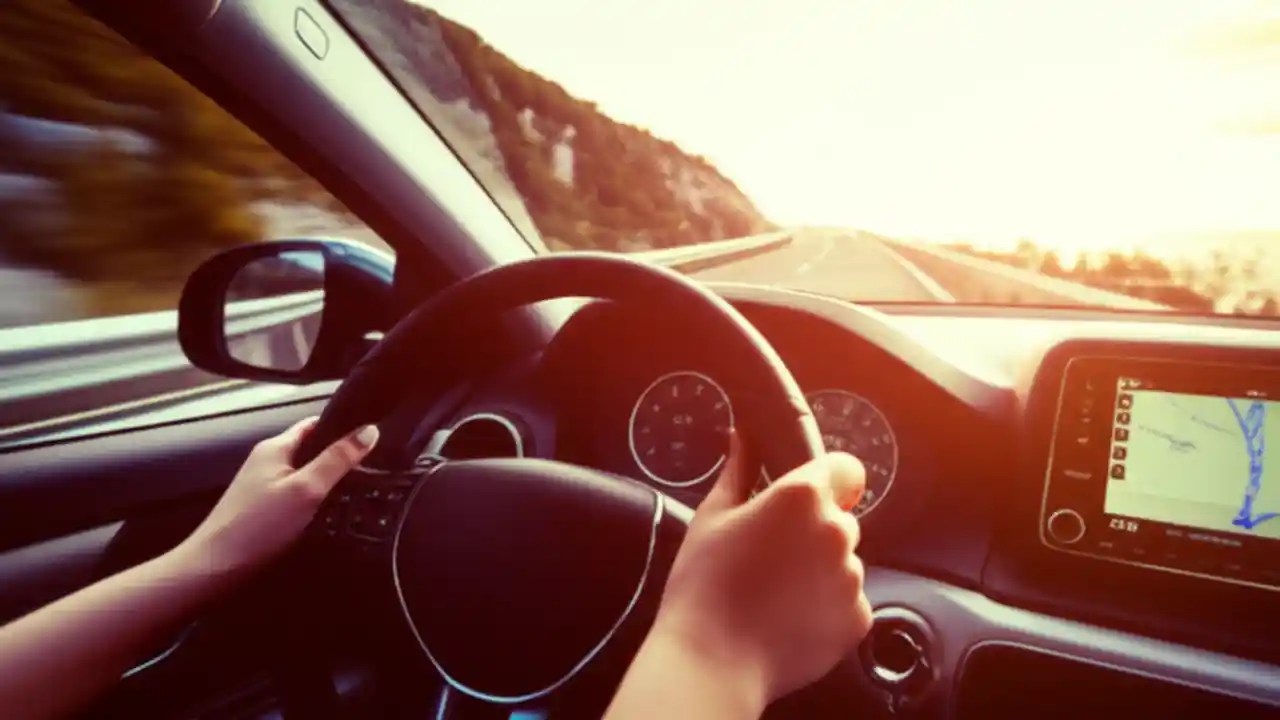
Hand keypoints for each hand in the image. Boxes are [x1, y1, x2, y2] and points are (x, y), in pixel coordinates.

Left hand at [175, 417, 377, 576]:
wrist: (215, 567)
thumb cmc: (257, 525)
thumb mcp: (306, 488)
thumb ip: (338, 459)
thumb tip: (370, 431)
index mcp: (275, 447)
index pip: (315, 424)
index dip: (343, 427)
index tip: (371, 437)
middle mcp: (267, 462)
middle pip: (312, 451)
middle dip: (339, 458)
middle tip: (373, 469)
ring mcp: (263, 487)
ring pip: (306, 475)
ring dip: (328, 482)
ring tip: (357, 492)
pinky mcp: (264, 510)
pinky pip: (298, 496)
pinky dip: (316, 501)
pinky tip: (329, 515)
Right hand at [651, 433, 872, 705]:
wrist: (712, 660)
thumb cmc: (703, 586)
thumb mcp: (713, 517)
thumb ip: (738, 469)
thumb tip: (743, 436)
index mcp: (801, 498)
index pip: (846, 468)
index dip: (829, 478)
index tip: (810, 495)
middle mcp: (835, 532)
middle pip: (841, 518)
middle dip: (814, 531)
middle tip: (773, 554)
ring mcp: (851, 578)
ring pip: (844, 562)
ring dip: (821, 570)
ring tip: (776, 591)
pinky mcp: (858, 618)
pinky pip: (849, 601)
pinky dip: (827, 607)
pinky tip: (789, 616)